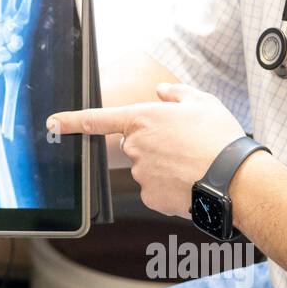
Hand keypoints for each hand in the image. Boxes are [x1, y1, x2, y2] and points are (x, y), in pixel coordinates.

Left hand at [49, 82, 244, 216]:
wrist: (236, 179)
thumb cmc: (220, 138)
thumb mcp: (203, 102)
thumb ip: (177, 94)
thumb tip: (162, 90)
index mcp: (143, 119)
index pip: (97, 119)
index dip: (71, 121)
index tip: (51, 123)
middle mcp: (136, 146)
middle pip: (136, 145)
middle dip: (154, 145)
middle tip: (185, 146)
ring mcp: (141, 174)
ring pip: (147, 168)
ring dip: (164, 167)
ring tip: (193, 165)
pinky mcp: (150, 197)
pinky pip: (155, 190)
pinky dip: (169, 187)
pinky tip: (189, 182)